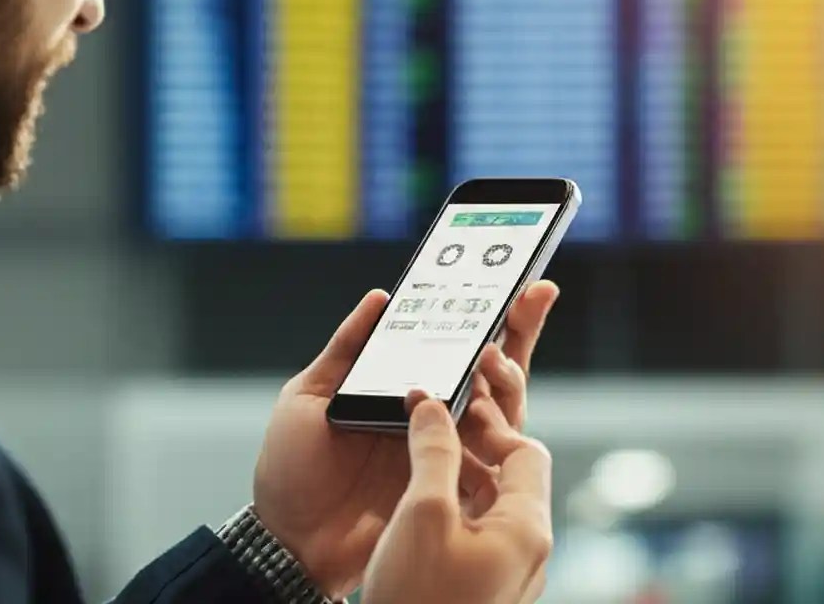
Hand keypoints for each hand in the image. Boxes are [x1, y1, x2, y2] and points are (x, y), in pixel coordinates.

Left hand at [252, 282, 559, 598]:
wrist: (290, 542)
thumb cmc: (292, 471)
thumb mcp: (307, 397)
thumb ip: (346, 349)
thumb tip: (380, 297)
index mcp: (402, 388)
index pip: (452, 343)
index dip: (485, 313)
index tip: (510, 280)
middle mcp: (433, 416)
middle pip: (492, 368)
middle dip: (519, 328)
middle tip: (533, 295)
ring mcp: (446, 451)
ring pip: (502, 407)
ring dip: (507, 376)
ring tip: (494, 355)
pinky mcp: (452, 486)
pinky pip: (490, 456)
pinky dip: (499, 430)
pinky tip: (490, 404)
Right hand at [362, 394, 553, 603]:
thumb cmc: (417, 601)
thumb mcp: (422, 515)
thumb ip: (433, 451)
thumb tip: (432, 404)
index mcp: (526, 528)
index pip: (526, 451)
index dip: (490, 422)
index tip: (452, 401)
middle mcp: (527, 550)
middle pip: (513, 476)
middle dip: (476, 442)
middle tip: (435, 416)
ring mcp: (507, 573)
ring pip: (493, 504)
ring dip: (461, 471)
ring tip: (420, 450)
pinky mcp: (483, 588)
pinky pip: (478, 532)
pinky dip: (455, 503)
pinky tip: (419, 498)